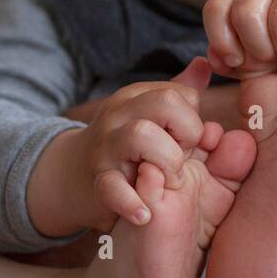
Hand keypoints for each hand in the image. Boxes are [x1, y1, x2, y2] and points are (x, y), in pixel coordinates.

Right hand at [68, 58, 214, 229]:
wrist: (71, 177)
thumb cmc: (126, 146)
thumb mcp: (150, 114)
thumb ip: (180, 91)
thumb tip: (205, 63)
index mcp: (136, 97)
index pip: (182, 94)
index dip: (193, 119)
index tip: (186, 140)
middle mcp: (120, 115)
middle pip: (165, 102)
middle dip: (187, 131)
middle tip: (184, 157)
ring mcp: (106, 147)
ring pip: (141, 134)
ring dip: (167, 161)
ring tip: (170, 181)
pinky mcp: (97, 181)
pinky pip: (113, 188)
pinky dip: (131, 203)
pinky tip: (145, 214)